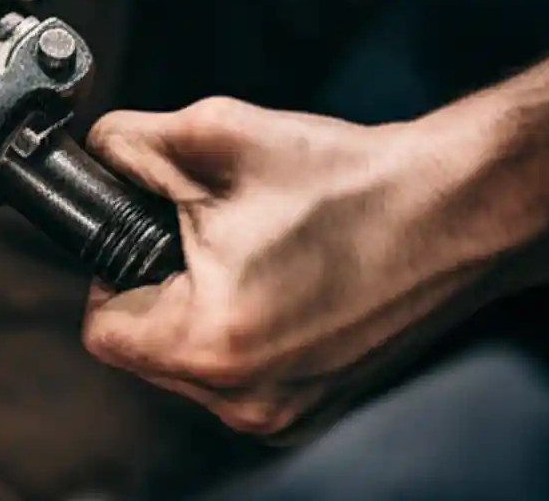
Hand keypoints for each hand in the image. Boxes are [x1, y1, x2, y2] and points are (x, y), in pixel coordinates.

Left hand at [80, 97, 548, 436]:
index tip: (146, 236)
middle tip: (209, 235)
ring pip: (191, 365)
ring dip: (201, 309)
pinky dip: (243, 329)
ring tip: (254, 253)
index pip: (101, 330)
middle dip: (159, 287)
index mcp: (210, 344)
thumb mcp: (213, 136)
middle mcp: (244, 400)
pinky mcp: (314, 408)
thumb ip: (125, 148)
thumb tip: (91, 157)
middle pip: (145, 351)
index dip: (110, 273)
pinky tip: (282, 280)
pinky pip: (239, 375)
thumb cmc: (348, 180)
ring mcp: (284, 413)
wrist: (457, 209)